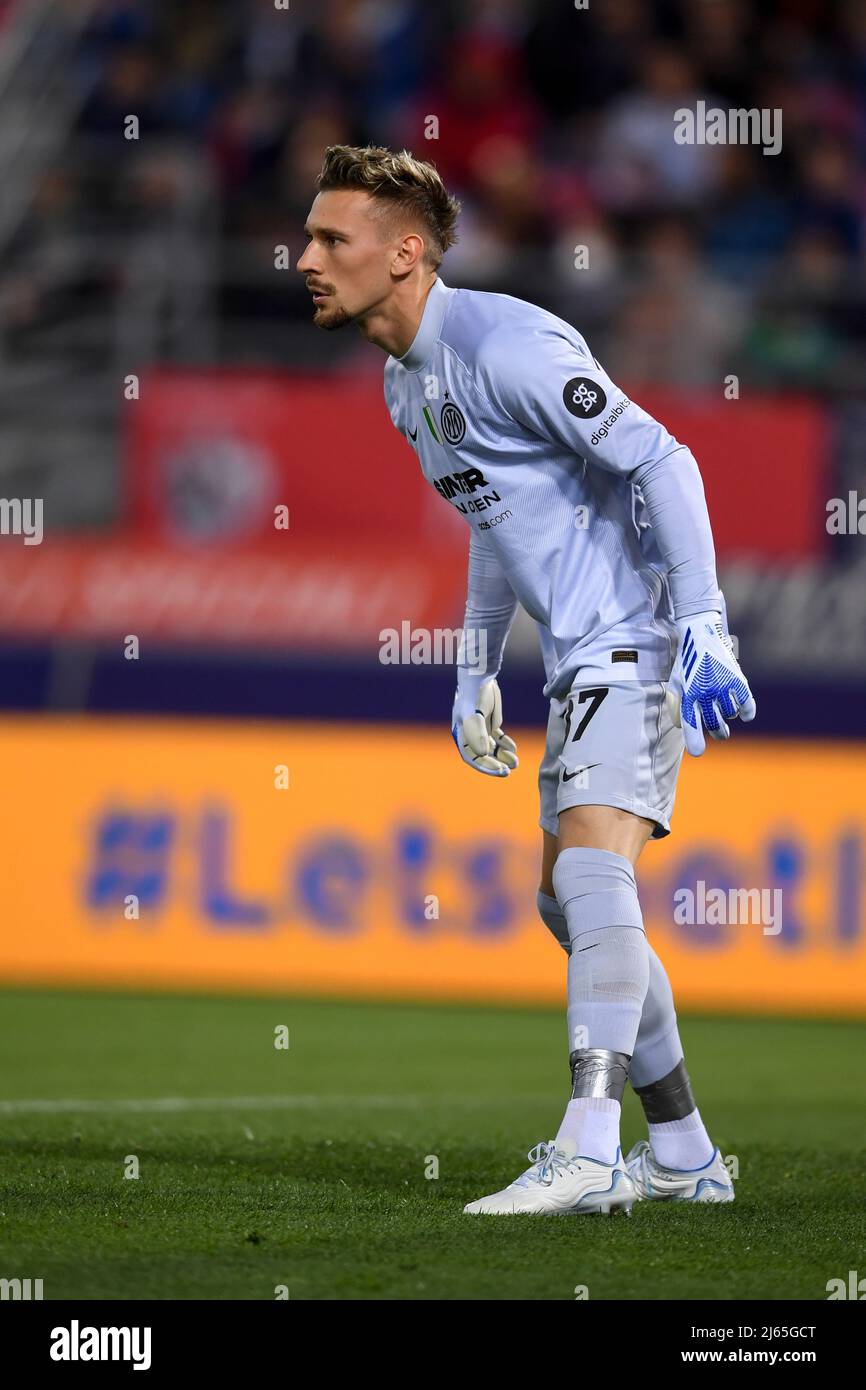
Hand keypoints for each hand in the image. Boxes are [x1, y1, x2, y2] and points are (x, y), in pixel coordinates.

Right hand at [451, 678, 518, 775]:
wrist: (480, 677)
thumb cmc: (473, 695)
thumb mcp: (474, 714)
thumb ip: (477, 733)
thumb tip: (484, 753)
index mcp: (461, 734)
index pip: (472, 756)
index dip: (485, 766)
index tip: (500, 771)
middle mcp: (470, 734)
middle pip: (482, 755)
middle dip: (495, 764)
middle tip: (508, 771)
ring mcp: (481, 729)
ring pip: (492, 748)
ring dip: (503, 756)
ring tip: (515, 762)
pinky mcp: (490, 722)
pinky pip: (498, 739)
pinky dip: (506, 745)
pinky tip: (514, 749)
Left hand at [668, 609, 755, 755]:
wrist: (700, 635)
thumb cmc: (686, 663)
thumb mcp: (675, 683)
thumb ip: (679, 706)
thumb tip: (687, 728)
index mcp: (687, 695)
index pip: (690, 723)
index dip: (694, 741)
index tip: (699, 752)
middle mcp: (704, 692)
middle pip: (714, 724)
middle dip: (718, 732)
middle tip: (720, 732)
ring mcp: (722, 686)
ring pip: (730, 715)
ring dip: (729, 715)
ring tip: (725, 707)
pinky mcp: (737, 679)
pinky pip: (746, 705)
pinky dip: (747, 712)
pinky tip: (744, 714)